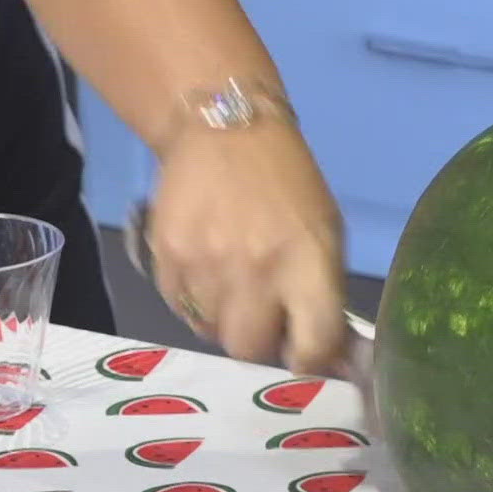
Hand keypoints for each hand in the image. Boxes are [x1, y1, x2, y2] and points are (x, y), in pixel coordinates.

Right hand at [146, 119, 348, 373]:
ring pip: (212, 332)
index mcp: (308, 263)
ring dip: (225, 319)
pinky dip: (195, 300)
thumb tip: (324, 352)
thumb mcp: (326, 232)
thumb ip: (324, 292)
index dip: (310, 361)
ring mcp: (206, 267)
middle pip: (251, 350)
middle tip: (264, 317)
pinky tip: (207, 268)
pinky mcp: (166, 260)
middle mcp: (257, 271)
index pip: (314, 345)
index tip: (305, 356)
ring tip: (233, 282)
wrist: (224, 130)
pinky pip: (181, 309)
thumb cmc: (288, 186)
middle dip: (260, 341)